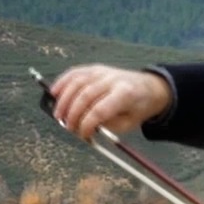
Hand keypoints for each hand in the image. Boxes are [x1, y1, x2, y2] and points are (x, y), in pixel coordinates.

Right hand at [49, 64, 172, 140]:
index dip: (87, 124)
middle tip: (68, 127)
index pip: (100, 109)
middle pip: (85, 96)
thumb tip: (82, 128)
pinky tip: (53, 93)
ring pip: (77, 83)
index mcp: (125, 94)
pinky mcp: (95, 68)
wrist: (149, 87)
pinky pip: (75, 73)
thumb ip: (106, 126)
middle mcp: (112, 79)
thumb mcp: (128, 124)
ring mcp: (102, 71)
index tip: (82, 135)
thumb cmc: (137, 108)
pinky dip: (62, 82)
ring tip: (58, 116)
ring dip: (64, 100)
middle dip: (73, 114)